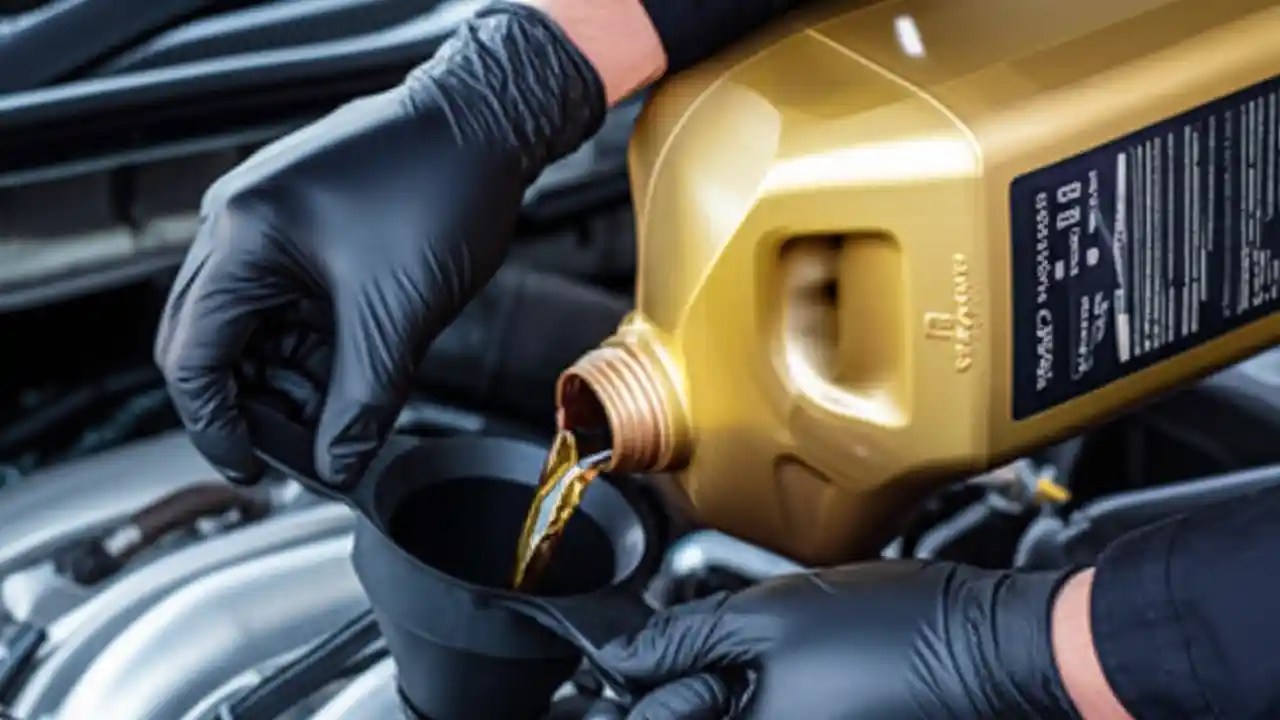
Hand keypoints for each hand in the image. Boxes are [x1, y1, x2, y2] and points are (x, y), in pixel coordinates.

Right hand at [154, 3, 604, 485]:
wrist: (487, 127)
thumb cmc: (442, 191)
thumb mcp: (398, 316)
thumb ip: (362, 403)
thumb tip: (338, 468)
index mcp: (242, 239)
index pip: (191, 357)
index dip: (216, 427)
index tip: (254, 471)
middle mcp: (237, 227)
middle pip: (210, 344)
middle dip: (252, 405)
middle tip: (304, 451)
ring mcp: (267, 226)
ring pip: (250, 330)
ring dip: (286, 380)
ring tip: (339, 415)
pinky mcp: (301, 230)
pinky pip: (284, 305)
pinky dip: (310, 348)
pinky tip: (349, 376)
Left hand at [598, 561, 1083, 719]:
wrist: (984, 646)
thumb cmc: (892, 631)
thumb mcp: (766, 616)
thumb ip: (681, 640)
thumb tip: (620, 657)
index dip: (624, 690)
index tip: (613, 669)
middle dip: (669, 695)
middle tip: (678, 655)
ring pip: (727, 719)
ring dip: (712, 695)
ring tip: (732, 657)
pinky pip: (767, 718)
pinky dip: (748, 700)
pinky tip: (769, 672)